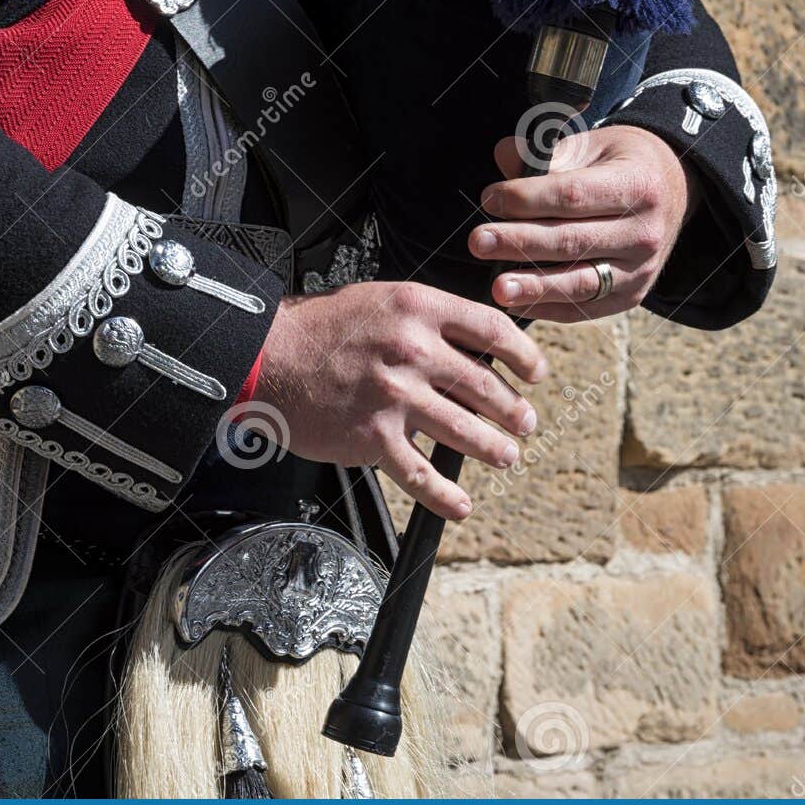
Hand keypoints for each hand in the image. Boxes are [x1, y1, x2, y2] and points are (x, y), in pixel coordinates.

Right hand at [254, 282, 547, 518]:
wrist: (268, 358)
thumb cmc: (323, 328)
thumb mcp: (383, 300)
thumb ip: (429, 320)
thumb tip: (478, 348)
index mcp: (418, 309)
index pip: (492, 330)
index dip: (524, 356)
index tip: (535, 373)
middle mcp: (412, 352)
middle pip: (486, 387)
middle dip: (514, 411)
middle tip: (525, 423)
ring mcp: (394, 398)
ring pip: (465, 433)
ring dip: (495, 450)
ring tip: (506, 456)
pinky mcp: (373, 439)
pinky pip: (421, 476)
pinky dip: (447, 495)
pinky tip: (462, 504)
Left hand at [469, 125, 697, 320]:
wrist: (670, 193)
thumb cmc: (617, 165)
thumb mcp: (591, 146)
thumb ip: (548, 153)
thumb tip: (504, 154)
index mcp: (638, 185)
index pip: (574, 196)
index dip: (528, 199)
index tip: (489, 199)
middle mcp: (646, 232)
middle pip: (573, 241)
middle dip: (521, 242)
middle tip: (478, 242)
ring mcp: (641, 270)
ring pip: (580, 282)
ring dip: (534, 287)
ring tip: (497, 287)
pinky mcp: (632, 297)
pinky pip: (585, 308)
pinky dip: (549, 307)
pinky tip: (517, 302)